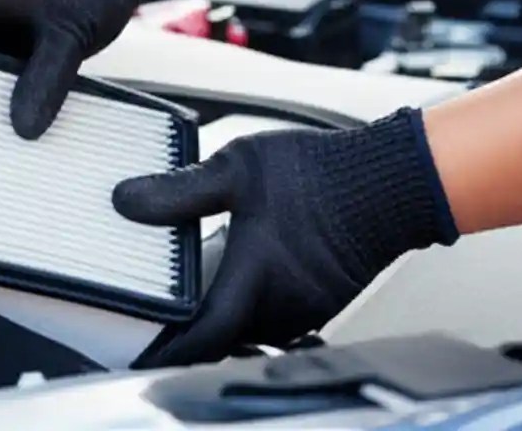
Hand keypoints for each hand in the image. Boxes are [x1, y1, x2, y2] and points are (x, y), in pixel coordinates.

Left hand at [114, 108, 458, 366]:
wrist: (394, 177)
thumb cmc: (325, 174)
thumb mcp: (237, 169)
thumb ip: (179, 191)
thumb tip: (127, 201)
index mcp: (254, 280)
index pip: (201, 338)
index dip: (166, 350)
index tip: (141, 351)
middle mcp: (281, 305)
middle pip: (223, 342)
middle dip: (192, 337)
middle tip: (159, 323)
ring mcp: (306, 307)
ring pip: (251, 333)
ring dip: (223, 323)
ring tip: (194, 303)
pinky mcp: (323, 299)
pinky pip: (277, 320)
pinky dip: (252, 309)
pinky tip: (241, 280)